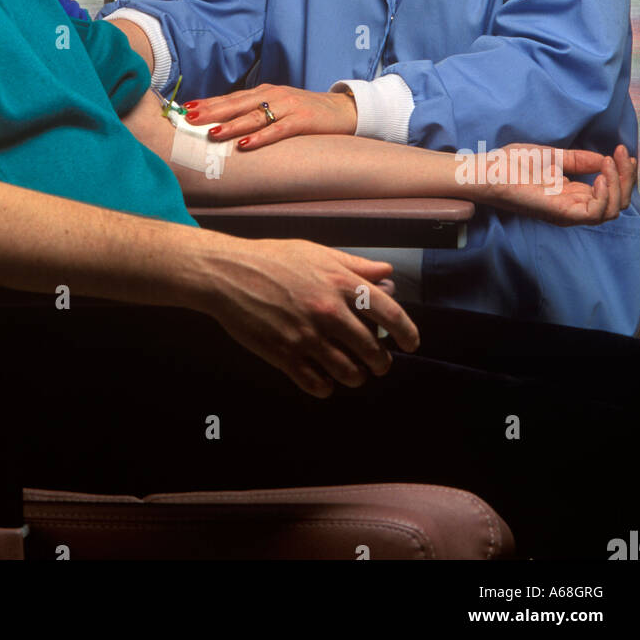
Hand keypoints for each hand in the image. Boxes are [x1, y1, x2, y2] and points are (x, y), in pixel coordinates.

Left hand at [184, 83, 357, 148]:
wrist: (343, 109)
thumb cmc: (305, 111)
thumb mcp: (278, 106)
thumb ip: (256, 111)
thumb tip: (225, 123)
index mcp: (264, 92)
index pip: (231, 97)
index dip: (208, 103)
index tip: (186, 109)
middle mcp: (273, 95)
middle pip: (237, 104)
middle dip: (211, 111)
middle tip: (189, 119)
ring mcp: (288, 107)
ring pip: (254, 116)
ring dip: (231, 125)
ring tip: (211, 133)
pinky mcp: (302, 120)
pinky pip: (278, 130)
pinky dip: (260, 137)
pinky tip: (246, 144)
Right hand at [207, 236, 418, 398]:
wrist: (228, 273)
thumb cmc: (273, 258)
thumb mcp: (318, 253)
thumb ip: (355, 266)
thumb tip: (387, 273)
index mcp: (340, 283)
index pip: (390, 314)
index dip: (407, 332)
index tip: (410, 343)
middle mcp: (329, 312)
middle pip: (372, 350)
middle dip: (380, 362)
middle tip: (378, 363)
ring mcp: (307, 336)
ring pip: (349, 373)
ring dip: (356, 377)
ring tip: (354, 373)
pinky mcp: (284, 356)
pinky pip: (318, 384)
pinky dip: (327, 386)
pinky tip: (324, 379)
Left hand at [478, 142, 635, 224]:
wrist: (488, 170)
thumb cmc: (512, 164)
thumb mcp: (554, 157)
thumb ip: (579, 160)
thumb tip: (605, 159)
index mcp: (573, 195)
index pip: (610, 191)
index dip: (623, 173)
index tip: (623, 151)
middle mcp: (574, 206)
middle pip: (617, 203)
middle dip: (626, 178)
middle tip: (623, 156)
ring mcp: (568, 212)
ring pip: (611, 210)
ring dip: (618, 185)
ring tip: (609, 164)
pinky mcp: (560, 213)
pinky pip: (594, 214)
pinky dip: (604, 196)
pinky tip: (600, 178)